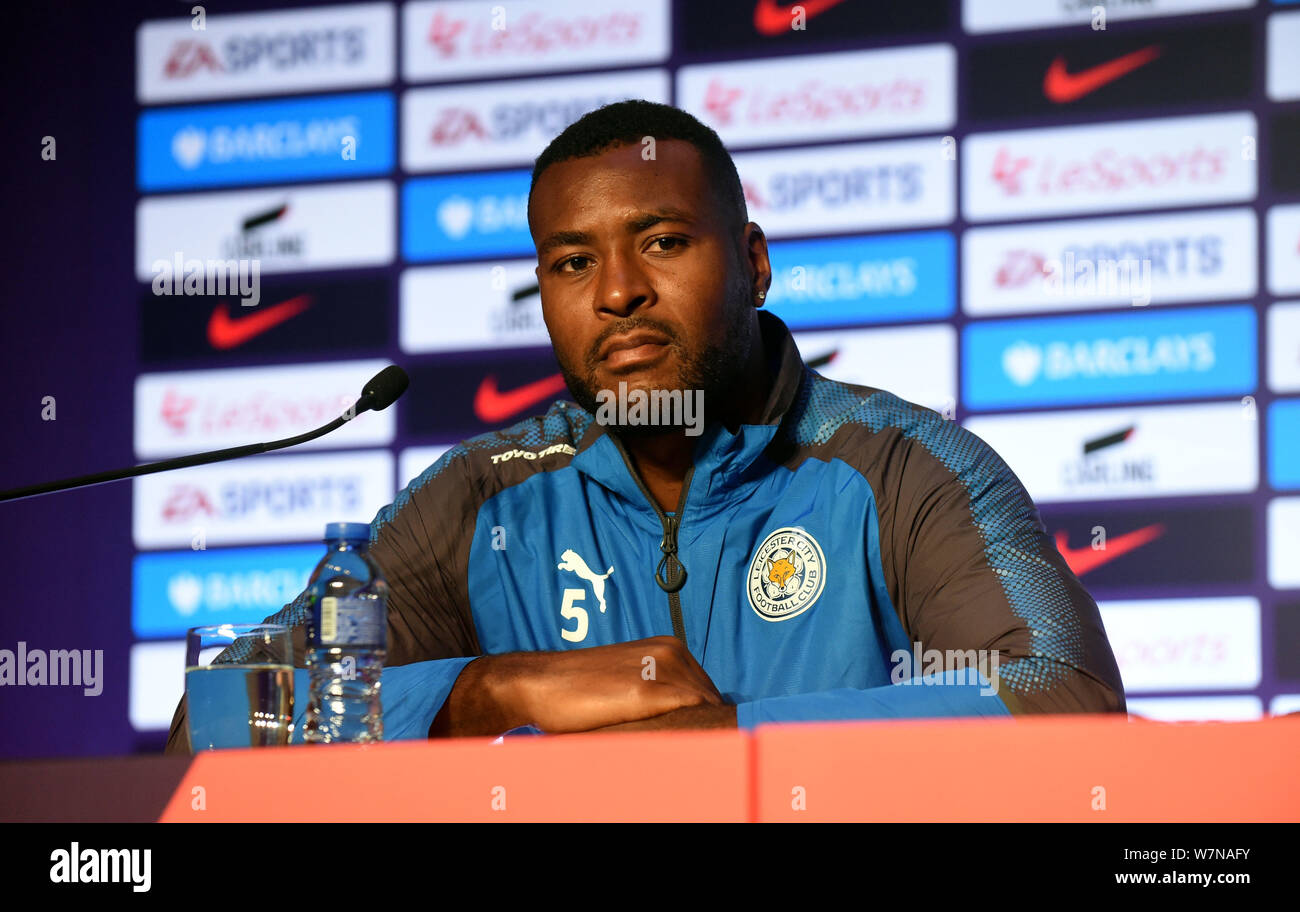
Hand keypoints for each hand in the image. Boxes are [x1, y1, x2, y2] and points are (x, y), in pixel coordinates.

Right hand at [430, 636, 724, 736]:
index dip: (707, 716)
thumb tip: (687, 722)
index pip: (707, 690)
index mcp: (668, 649)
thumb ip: (658, 691)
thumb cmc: (578, 690)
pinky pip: (689, 714)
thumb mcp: (627, 680)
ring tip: (687, 755)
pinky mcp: (647, 692)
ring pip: (703, 708)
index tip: (705, 738)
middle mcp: (670, 653)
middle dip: (706, 725)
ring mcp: (660, 669)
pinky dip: (691, 732)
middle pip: (710, 699)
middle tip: (697, 752)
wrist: (537, 682)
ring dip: (700, 731)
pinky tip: (681, 751)